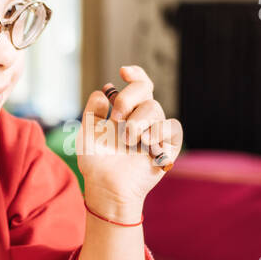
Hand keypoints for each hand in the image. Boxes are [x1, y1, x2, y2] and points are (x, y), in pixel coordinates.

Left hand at [76, 64, 183, 220]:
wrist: (106, 187)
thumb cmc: (96, 163)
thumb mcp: (87, 133)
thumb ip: (93, 111)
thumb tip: (102, 94)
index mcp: (127, 112)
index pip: (139, 86)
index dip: (135, 74)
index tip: (123, 72)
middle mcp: (143, 119)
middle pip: (146, 91)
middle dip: (128, 98)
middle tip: (116, 118)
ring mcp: (156, 133)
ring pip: (156, 109)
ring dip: (138, 122)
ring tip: (128, 141)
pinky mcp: (168, 148)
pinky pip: (173, 128)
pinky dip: (159, 132)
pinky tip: (146, 144)